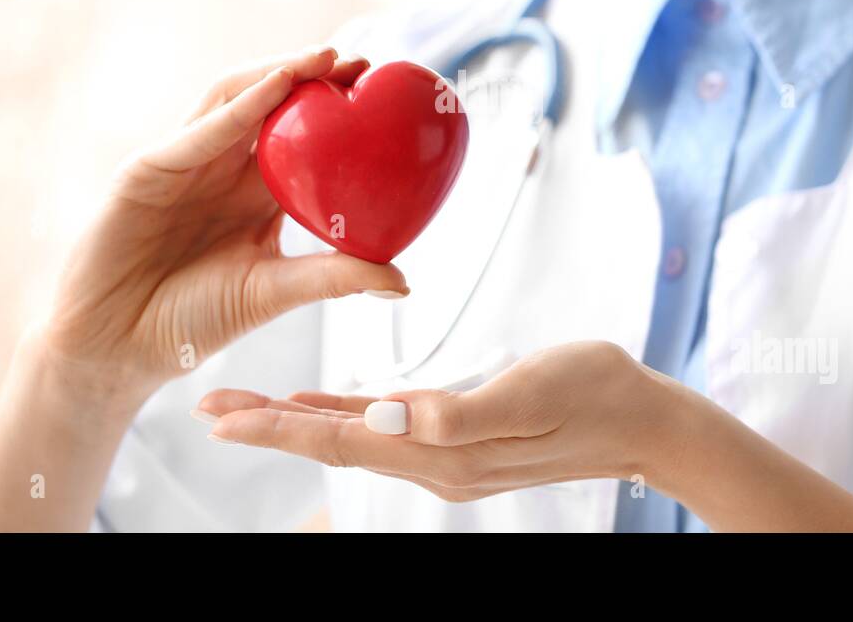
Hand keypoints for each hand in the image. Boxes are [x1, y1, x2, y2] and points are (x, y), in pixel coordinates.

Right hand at [39, 46, 408, 409]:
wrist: (118, 350)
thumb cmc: (191, 320)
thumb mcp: (273, 292)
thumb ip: (333, 278)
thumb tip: (402, 281)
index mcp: (254, 193)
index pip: (302, 138)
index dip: (340, 113)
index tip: (387, 98)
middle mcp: (221, 169)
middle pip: (270, 106)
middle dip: (315, 77)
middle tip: (362, 63)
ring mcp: (183, 164)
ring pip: (233, 101)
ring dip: (278, 74)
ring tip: (322, 58)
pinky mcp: (147, 170)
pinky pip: (197, 133)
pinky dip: (238, 108)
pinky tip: (274, 87)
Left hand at [197, 341, 674, 497]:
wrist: (645, 421)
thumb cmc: (596, 393)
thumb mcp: (532, 393)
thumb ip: (461, 412)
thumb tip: (393, 416)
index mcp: (445, 452)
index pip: (343, 441)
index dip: (277, 429)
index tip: (221, 416)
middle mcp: (435, 460)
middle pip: (333, 444)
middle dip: (267, 427)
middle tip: (207, 408)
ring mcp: (446, 452)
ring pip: (351, 437)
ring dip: (294, 423)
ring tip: (245, 409)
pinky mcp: (458, 436)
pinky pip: (383, 429)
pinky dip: (342, 418)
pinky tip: (321, 407)